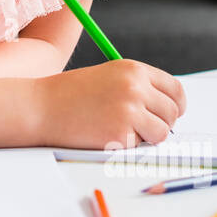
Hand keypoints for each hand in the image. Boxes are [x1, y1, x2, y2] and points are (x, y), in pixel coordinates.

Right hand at [35, 59, 186, 149]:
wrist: (41, 107)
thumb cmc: (70, 94)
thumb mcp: (108, 77)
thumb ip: (137, 86)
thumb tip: (167, 109)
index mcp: (133, 70)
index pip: (174, 89)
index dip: (175, 105)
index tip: (170, 114)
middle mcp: (135, 88)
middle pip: (171, 113)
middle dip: (161, 123)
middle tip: (142, 128)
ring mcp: (129, 112)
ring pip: (161, 133)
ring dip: (146, 137)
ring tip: (121, 131)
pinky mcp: (121, 135)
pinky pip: (139, 146)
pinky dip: (126, 145)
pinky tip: (104, 135)